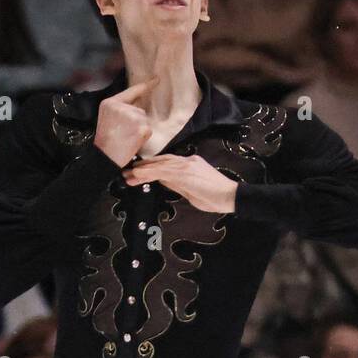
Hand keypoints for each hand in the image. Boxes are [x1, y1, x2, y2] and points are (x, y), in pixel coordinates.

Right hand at [93, 77, 157, 166]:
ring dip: (139, 130)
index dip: (146, 85)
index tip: (157, 79)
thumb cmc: (106, 141)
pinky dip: (143, 137)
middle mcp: (122, 106)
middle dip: (135, 122)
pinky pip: (148, 130)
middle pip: (139, 110)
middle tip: (122, 134)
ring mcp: (133, 116)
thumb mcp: (106, 117)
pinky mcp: (141, 127)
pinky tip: (132, 142)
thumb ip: (120, 108)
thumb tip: (138, 104)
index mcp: (111, 102)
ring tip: (126, 138)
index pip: (132, 91)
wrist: (105, 157)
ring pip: (144, 120)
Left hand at [123, 154, 237, 212]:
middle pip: (160, 162)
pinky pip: (163, 171)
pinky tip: (138, 174)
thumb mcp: (191, 190)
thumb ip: (177, 184)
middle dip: (143, 167)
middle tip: (126, 172)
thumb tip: (163, 182)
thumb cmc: (215, 197)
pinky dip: (149, 172)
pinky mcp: (185, 172)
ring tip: (128, 175)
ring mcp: (186, 165)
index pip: (166, 163)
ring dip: (142, 170)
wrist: (230, 195)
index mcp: (189, 164)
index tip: (137, 172)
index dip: (150, 167)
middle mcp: (186, 161)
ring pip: (159, 165)